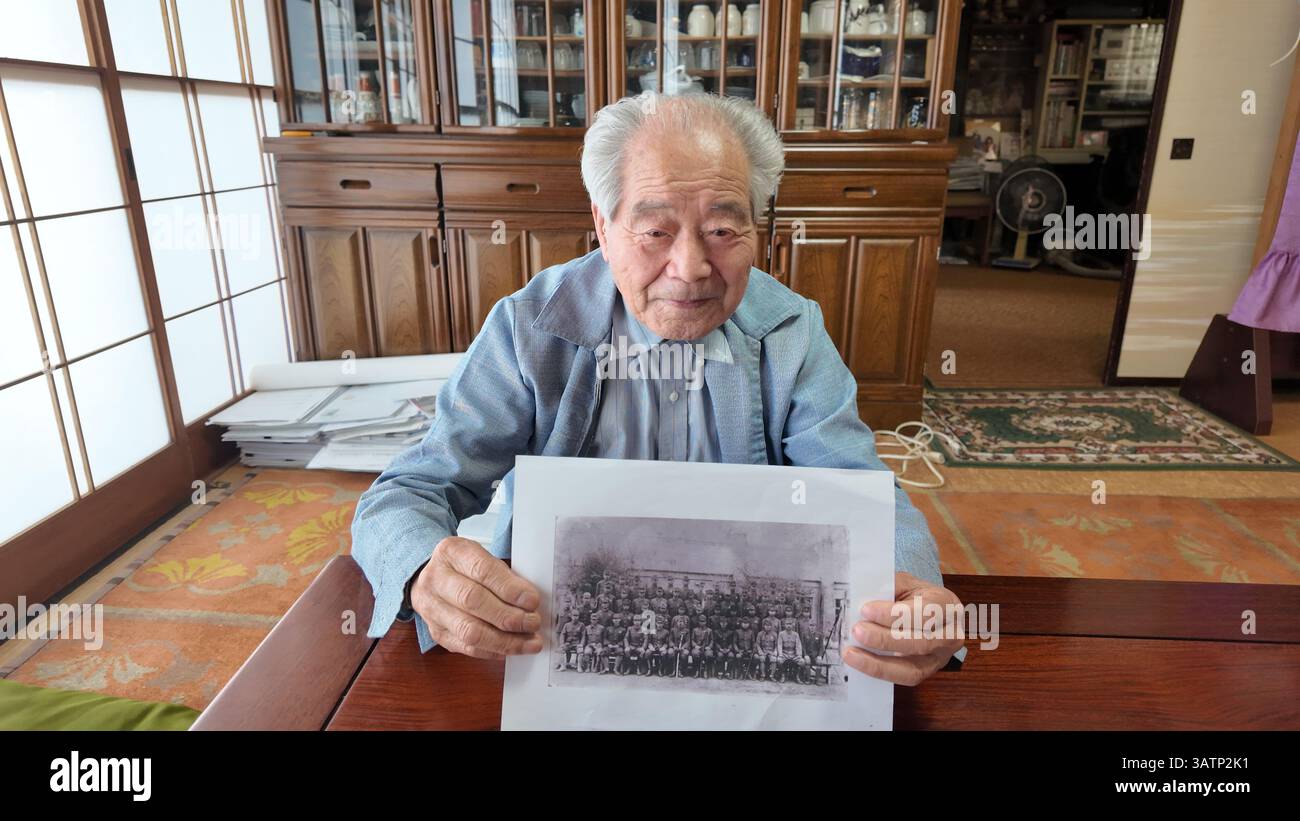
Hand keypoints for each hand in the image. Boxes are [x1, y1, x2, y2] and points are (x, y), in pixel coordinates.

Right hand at [410, 536, 543, 659]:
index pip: (482, 571)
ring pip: (469, 631)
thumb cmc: (465, 567)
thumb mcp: (483, 557)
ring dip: (505, 640)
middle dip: (509, 617)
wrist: (432, 578)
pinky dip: (493, 651)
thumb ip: (504, 576)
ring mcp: (432, 608)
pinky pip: (466, 648)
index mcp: (451, 552)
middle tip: (533, 622)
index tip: (532, 601)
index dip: (510, 589)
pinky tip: (511, 648)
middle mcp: (436, 580)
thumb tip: (530, 602)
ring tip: (529, 642)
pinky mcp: (436, 632)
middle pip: (473, 601)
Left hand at [843, 571, 964, 685]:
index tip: (866, 610)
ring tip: (851, 654)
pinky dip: (880, 672)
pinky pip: (904, 679)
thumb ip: (888, 588)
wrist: (929, 610)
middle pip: (920, 643)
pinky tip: (860, 663)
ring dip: (878, 664)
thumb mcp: (905, 583)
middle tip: (857, 631)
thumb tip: (859, 598)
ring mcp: (941, 658)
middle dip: (885, 639)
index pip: (924, 613)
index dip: (894, 614)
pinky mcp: (928, 672)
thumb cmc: (914, 595)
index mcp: (947, 605)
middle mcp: (951, 634)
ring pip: (913, 669)